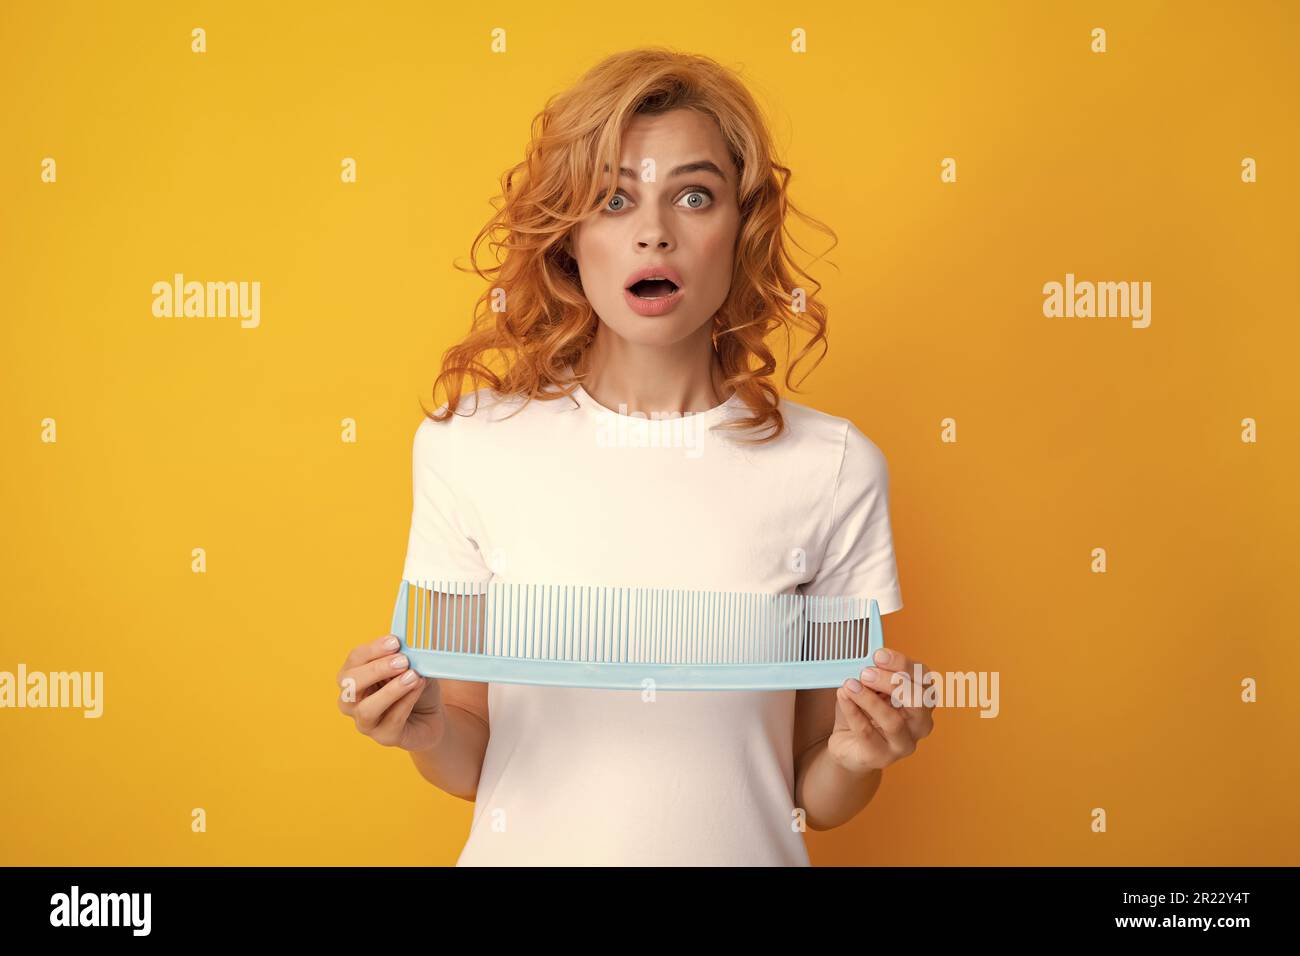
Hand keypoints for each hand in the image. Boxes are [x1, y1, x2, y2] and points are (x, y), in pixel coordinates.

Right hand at [336, 634, 444, 751]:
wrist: (431, 716)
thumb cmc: (415, 685)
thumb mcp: (412, 665)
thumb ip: (406, 656)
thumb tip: (408, 646)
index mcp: (355, 676)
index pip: (355, 659)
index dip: (373, 649)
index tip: (395, 641)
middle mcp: (352, 700)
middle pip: (350, 684)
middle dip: (376, 669)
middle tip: (403, 661)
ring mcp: (366, 722)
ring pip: (366, 709)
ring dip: (390, 690)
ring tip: (412, 676)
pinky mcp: (384, 737)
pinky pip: (391, 721)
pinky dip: (406, 701)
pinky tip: (419, 687)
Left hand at [829, 646, 934, 775]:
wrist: (848, 745)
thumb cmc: (864, 711)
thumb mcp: (870, 688)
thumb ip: (872, 676)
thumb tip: (865, 664)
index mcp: (922, 699)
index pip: (924, 678)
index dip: (903, 664)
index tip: (879, 655)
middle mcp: (920, 723)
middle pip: (918, 700)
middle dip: (891, 682)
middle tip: (865, 672)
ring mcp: (903, 743)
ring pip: (893, 721)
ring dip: (869, 699)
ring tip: (850, 685)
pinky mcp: (882, 756)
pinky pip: (867, 732)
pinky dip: (853, 711)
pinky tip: (843, 697)